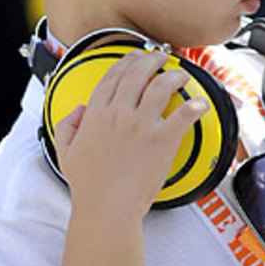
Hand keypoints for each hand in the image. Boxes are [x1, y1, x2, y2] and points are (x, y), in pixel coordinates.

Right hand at [54, 49, 208, 219]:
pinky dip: (194, 105)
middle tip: (160, 58)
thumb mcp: (65, 152)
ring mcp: (141, 125)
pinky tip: (200, 103)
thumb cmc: (88, 186)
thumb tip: (79, 111)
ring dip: (174, 75)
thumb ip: (66, 126)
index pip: (113, 77)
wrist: (106, 208)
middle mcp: (119, 114)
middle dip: (152, 60)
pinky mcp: (162, 140)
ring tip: (180, 75)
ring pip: (161, 86)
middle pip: (138, 73)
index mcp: (96, 114)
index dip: (126, 62)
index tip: (135, 57)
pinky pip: (183, 114)